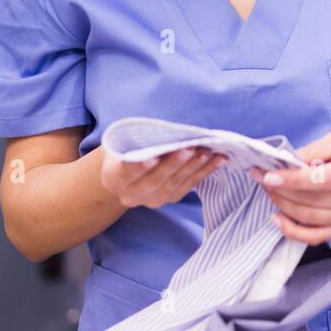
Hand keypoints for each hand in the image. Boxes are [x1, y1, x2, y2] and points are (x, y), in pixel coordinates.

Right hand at [100, 146, 225, 208]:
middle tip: (190, 148)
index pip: (125, 173)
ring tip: (208, 152)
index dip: (138, 167)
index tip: (152, 157)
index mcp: (113, 178)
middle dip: (174, 164)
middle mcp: (130, 194)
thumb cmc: (127, 145)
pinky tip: (218, 159)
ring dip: (194, 167)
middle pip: (154, 181)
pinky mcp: (170, 198)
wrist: (128, 165)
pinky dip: (204, 171)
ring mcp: (151, 199)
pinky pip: (188, 185)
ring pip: (174, 185)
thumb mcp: (125, 139)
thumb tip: (167, 131)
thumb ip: (139, 139)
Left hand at [251, 130, 330, 243]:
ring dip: (282, 205)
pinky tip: (278, 218)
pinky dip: (292, 231)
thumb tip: (285, 162)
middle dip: (280, 190)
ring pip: (308, 218)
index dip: (291, 180)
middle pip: (311, 201)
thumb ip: (314, 151)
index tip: (268, 175)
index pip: (320, 180)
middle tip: (261, 177)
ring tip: (269, 190)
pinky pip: (315, 237)